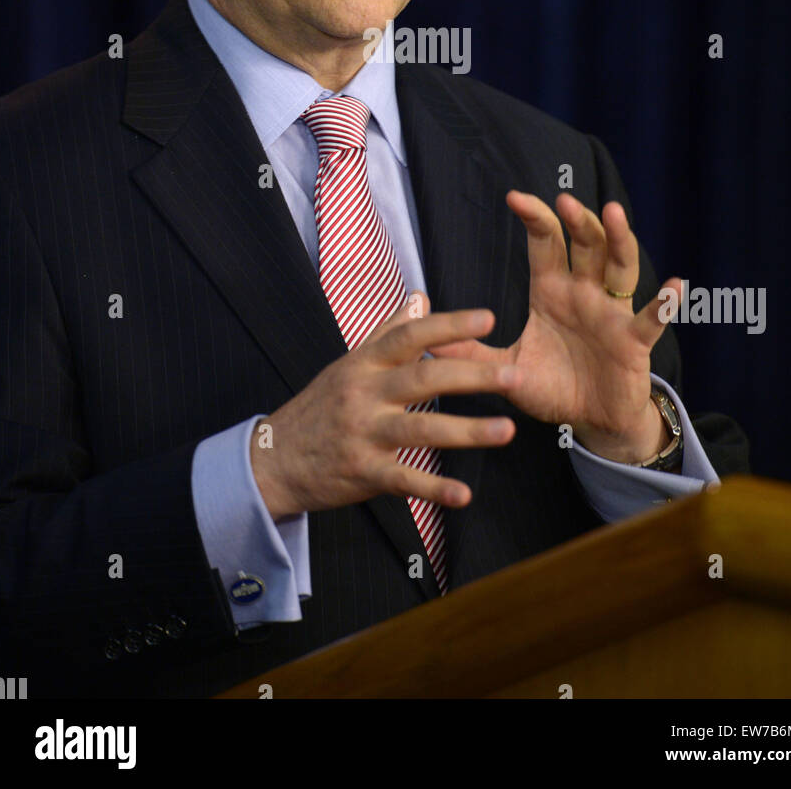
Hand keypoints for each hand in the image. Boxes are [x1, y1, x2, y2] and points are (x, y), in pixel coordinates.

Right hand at [250, 296, 519, 519]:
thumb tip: (419, 296)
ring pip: (422, 429)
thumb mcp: (349, 362)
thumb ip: (388, 332)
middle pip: (424, 378)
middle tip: (516, 375)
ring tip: (508, 431)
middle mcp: (365, 393)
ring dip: (468, 431)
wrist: (274, 458)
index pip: (410, 335)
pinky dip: (435, 488)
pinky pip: (404, 480)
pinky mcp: (363, 473)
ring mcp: (364, 433)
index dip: (449, 325)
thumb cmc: (321, 405)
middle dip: (473, 376)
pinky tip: (466, 494)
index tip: (489, 318)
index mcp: (365, 363)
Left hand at [428, 192, 680, 464]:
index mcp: (552, 291)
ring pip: (618, 267)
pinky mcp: (634, 341)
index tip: (514, 197)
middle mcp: (584, 292)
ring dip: (618, 240)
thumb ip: (470, 354)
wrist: (591, 423)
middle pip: (584, 245)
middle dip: (576, 221)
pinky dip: (664, 303)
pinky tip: (674, 286)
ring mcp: (612, 312)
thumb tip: (423, 340)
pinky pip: (651, 319)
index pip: (544, 245)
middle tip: (565, 201)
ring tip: (614, 214)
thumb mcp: (507, 369)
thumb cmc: (552, 387)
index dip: (534, 219)